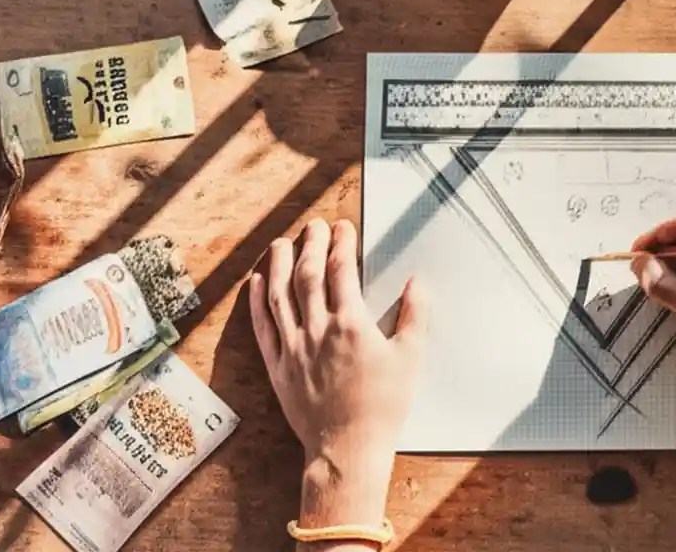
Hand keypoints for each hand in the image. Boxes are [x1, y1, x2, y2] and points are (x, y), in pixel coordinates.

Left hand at [250, 218, 427, 529]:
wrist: (348, 448)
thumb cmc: (383, 407)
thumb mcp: (411, 357)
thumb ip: (416, 314)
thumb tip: (417, 282)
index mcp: (351, 324)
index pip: (341, 270)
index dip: (341, 244)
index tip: (342, 228)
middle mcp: (318, 330)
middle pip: (307, 275)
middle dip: (311, 245)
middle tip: (314, 226)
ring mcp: (294, 348)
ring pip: (280, 295)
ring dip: (280, 264)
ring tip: (282, 243)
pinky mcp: (279, 368)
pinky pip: (264, 327)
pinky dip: (258, 302)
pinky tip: (258, 283)